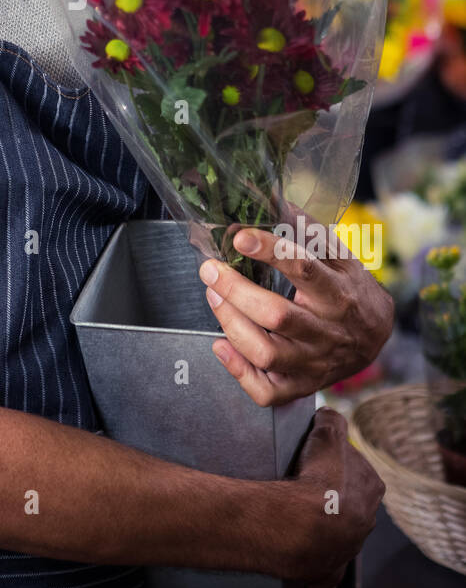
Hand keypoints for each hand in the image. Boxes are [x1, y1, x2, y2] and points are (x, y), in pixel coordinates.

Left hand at [198, 221, 393, 405]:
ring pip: (266, 353)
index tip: (239, 236)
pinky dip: (237, 370)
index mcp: (340, 294)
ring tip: (213, 296)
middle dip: (235, 290)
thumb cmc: (350, 289)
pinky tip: (220, 344)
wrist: (376, 337)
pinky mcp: (301, 385)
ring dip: (230, 323)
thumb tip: (272, 197)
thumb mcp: (338, 255)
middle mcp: (328, 332)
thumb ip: (307, 229)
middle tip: (210, 269)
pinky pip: (266, 390)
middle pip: (277, 315)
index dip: (270, 251)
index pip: (305, 269)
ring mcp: (314, 363)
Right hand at [280, 406, 384, 587]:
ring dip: (323, 532)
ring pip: (339, 540)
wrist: (304, 523)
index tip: (318, 462)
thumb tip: (328, 416)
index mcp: (371, 490)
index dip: (339, 465)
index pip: (360, 472)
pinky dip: (317, 579)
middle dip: (334, 501)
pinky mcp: (326, 572)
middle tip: (305, 490)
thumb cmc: (320, 477)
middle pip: (352, 507)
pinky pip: (324, 579)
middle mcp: (365, 522)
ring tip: (295, 519)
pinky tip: (304, 569)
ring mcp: (347, 550)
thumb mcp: (328, 433)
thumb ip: (332, 420)